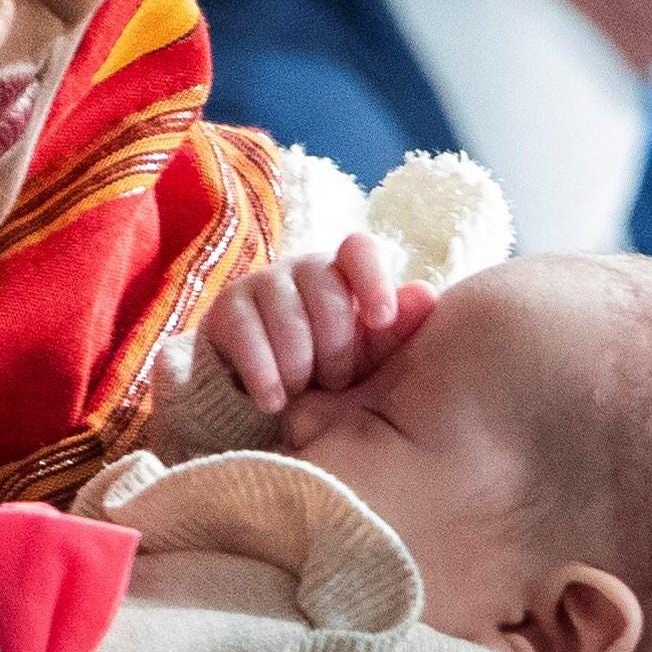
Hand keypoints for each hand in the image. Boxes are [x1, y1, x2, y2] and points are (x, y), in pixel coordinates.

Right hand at [198, 228, 431, 427]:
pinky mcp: (225, 311)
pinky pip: (247, 335)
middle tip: (337, 382)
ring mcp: (260, 284)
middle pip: (327, 289)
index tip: (380, 320)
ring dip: (300, 364)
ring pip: (288, 315)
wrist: (265, 400)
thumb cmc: (328, 371)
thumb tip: (426, 294)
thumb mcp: (368, 356)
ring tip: (303, 393)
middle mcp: (301, 269)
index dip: (372, 279)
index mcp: (342, 273)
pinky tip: (275, 402)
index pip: (358, 249)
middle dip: (336, 345)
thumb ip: (397, 328)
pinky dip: (264, 374)